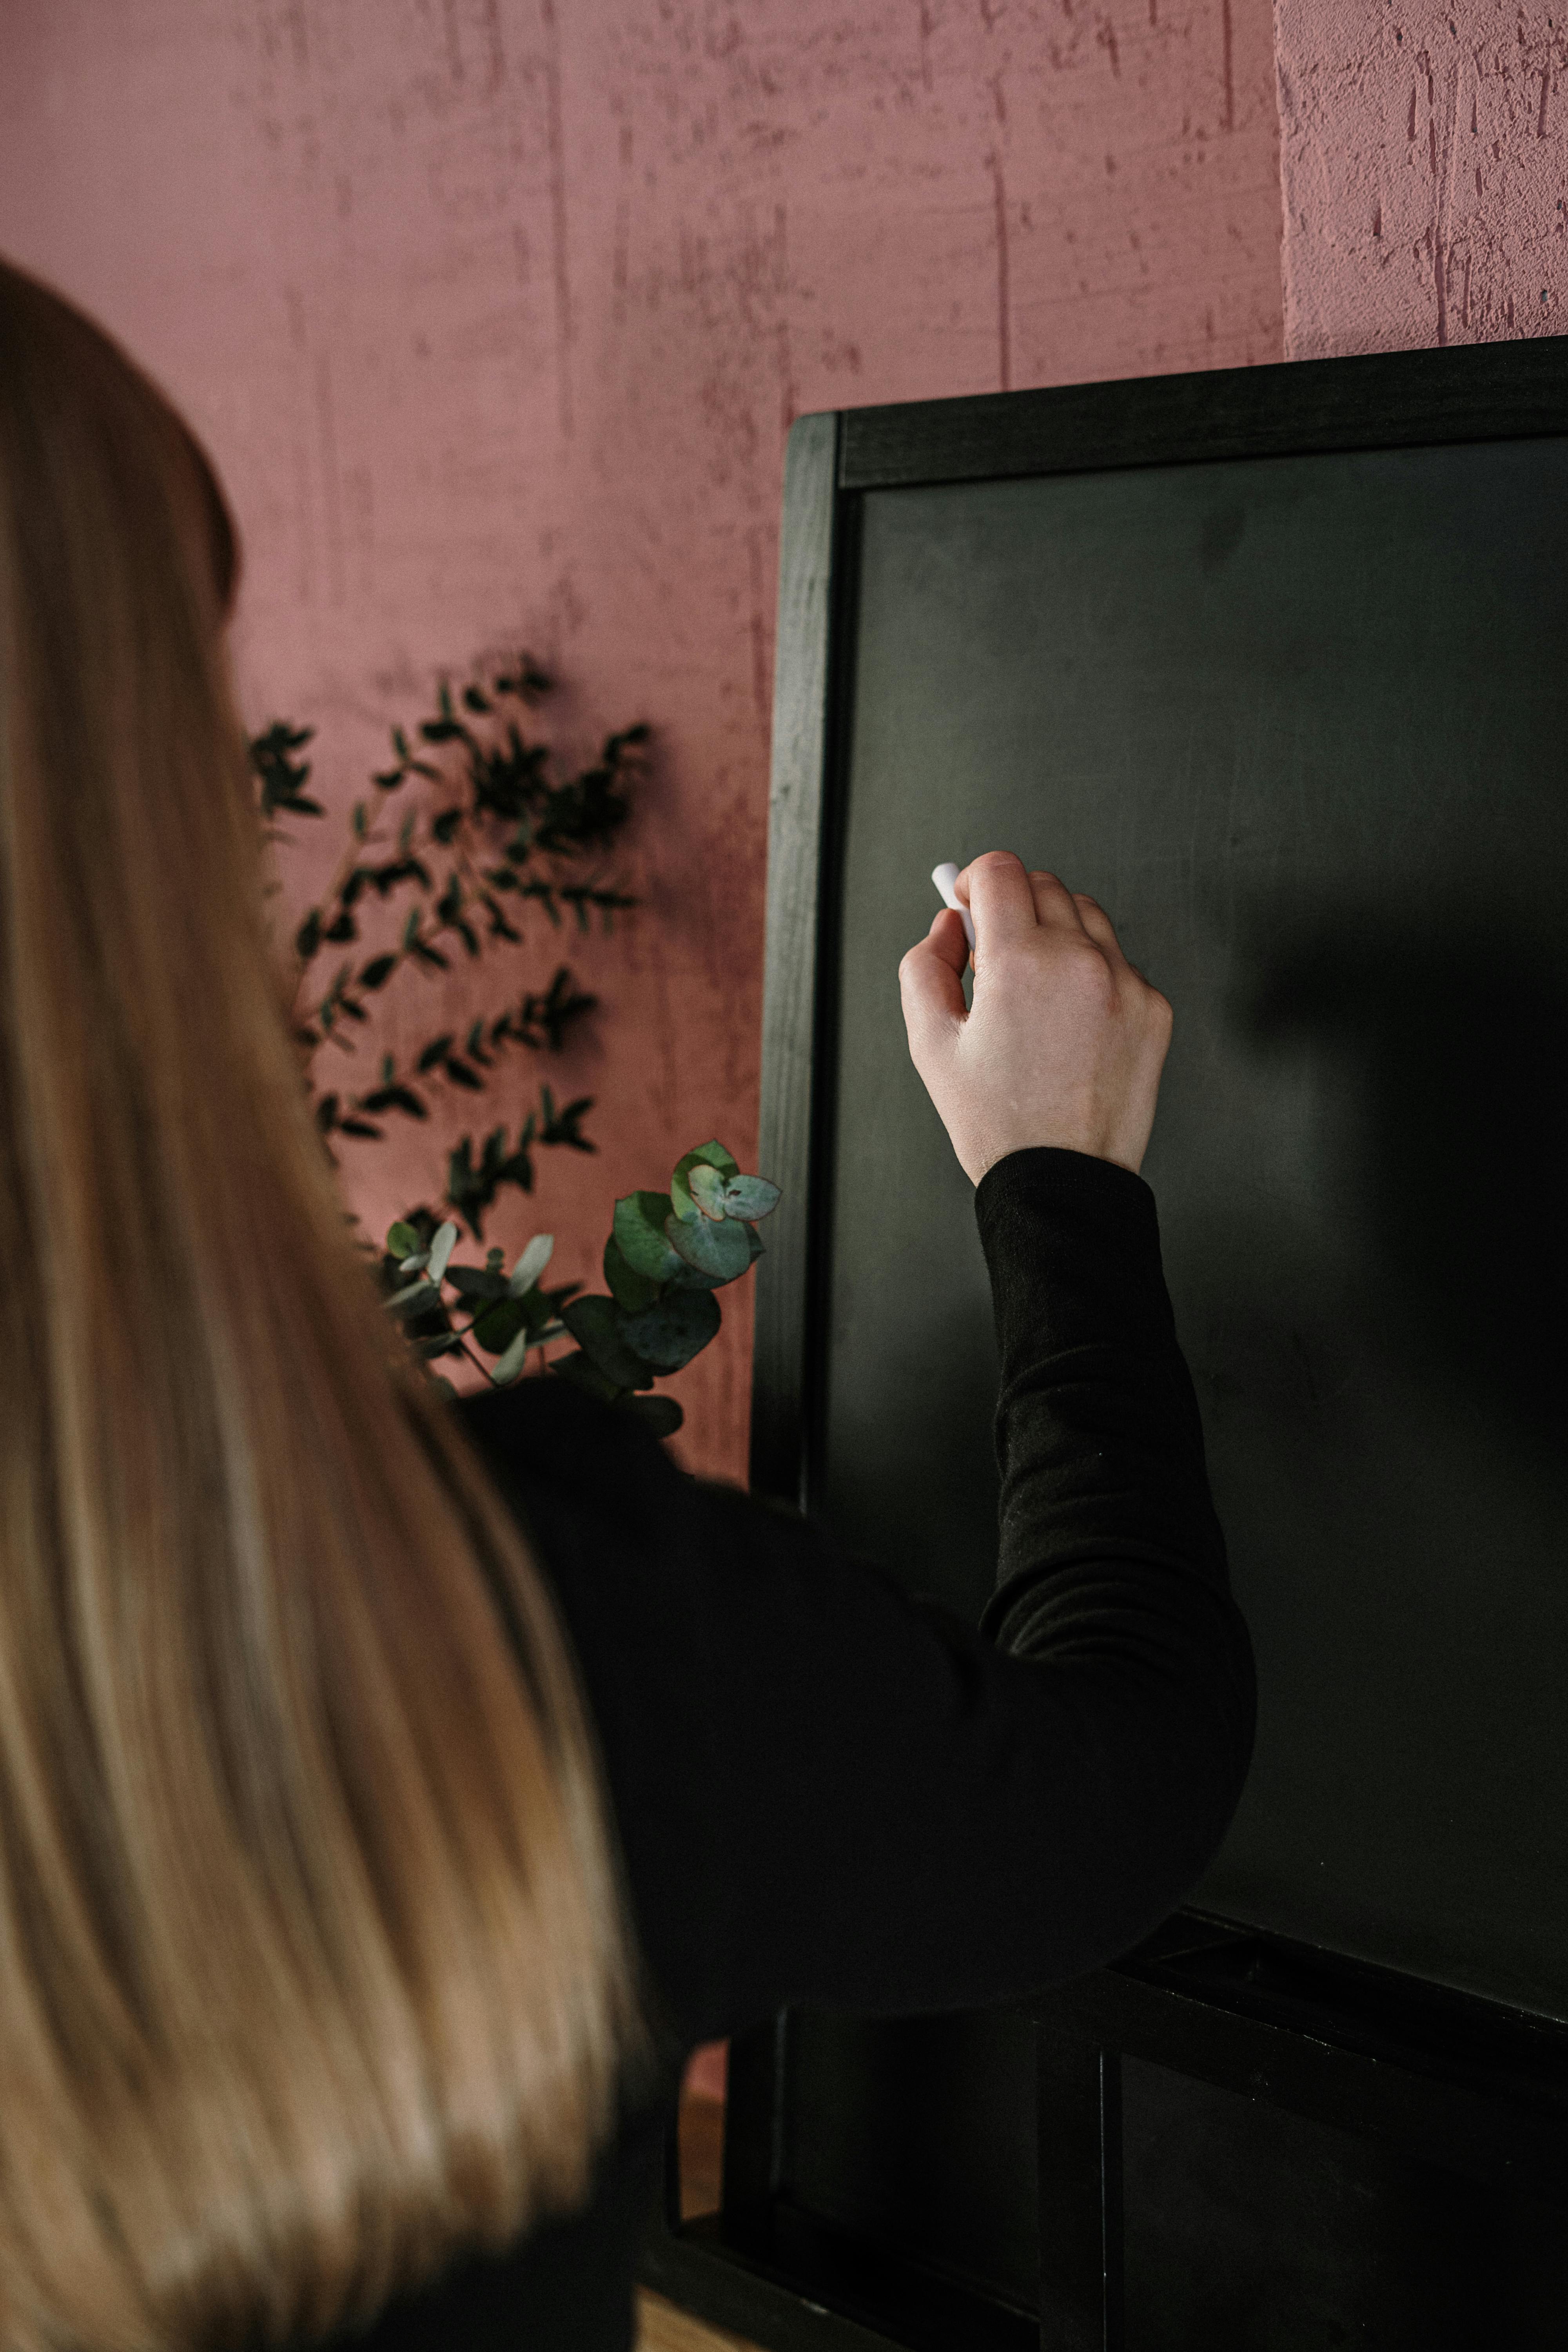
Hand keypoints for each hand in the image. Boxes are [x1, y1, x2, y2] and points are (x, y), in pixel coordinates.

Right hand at [898, 851, 1172, 1184]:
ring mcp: (1125, 984)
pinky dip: (1091, 974)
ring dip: (1056, 932)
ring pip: (1087, 915)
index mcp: (1020, 962)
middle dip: (1012, 907)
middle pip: (1044, 884)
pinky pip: (1118, 962)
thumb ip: (925, 966)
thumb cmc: (998, 1123)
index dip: (973, 880)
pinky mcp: (1153, 1009)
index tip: (968, 904)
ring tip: (1034, 990)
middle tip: (994, 956)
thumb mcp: (929, 1044)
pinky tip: (1069, 1021)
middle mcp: (1080, 962)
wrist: (1061, 1180)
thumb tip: (948, 925)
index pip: (1000, 870)